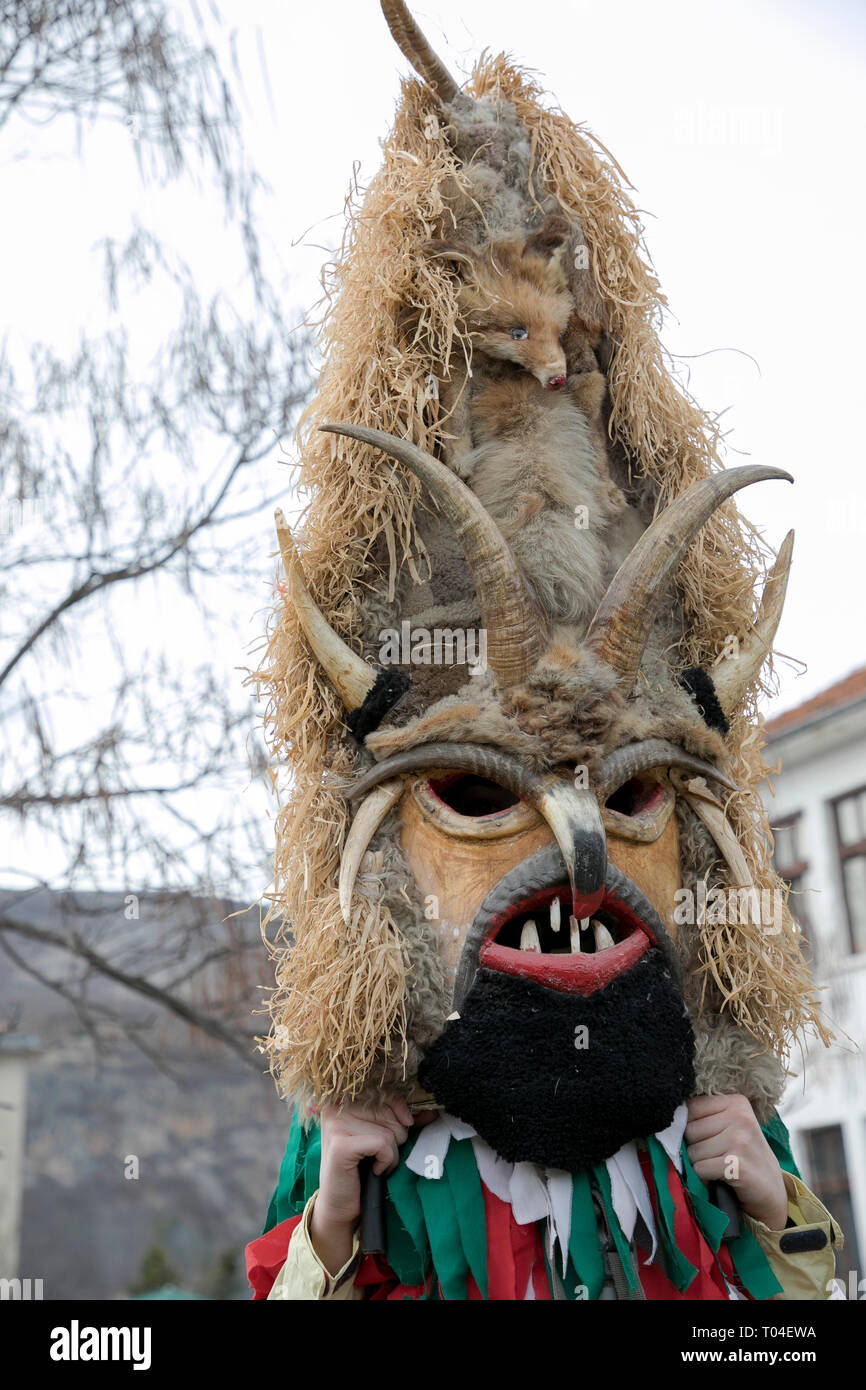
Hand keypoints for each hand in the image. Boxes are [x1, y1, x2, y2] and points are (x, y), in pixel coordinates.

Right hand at [310, 1093, 413, 1274]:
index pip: (383, 1093)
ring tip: (376, 1165)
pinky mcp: (341, 1146)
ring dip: (390, 1154)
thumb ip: (401, 1122)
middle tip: (381, 1156)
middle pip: (387, 1113)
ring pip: (387, 1131)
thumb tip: (431, 1112)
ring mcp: (336, 1126)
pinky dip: (386, 1161)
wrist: (341, 1205)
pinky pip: (383, 1144)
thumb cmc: (361, 1170)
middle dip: (395, 1137)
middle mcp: (335, 1109)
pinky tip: (374, 1171)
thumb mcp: (381, 1139)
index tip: (408, 1124)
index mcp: (341, 1102)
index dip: (400, 1108)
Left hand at [685, 1093, 787, 1230]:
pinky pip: (700, 1168)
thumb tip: (669, 1118)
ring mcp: (740, 1140)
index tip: (707, 1139)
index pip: (691, 1107)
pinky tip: (722, 1178)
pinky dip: (705, 1177)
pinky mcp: (736, 1164)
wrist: (771, 1193)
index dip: (690, 1127)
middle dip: (696, 1147)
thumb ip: (706, 1118)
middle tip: (717, 1156)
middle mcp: (740, 1117)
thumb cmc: (744, 1157)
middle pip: (689, 1130)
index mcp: (737, 1102)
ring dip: (701, 1164)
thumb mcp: (730, 1128)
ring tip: (721, 1166)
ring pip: (692, 1151)